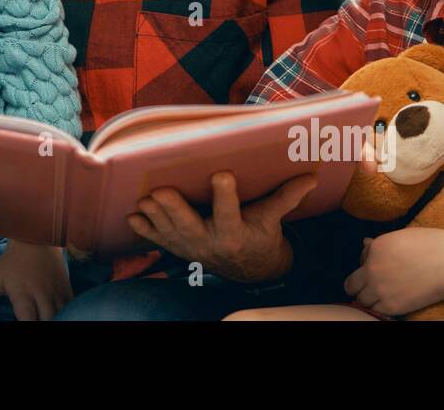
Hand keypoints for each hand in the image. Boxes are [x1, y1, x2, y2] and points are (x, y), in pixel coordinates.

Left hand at [0, 240, 72, 320]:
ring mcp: (56, 291)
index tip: (21, 323)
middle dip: (40, 323)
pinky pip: (70, 307)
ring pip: (60, 315)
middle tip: (31, 319)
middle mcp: (42, 294)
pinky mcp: (66, 288)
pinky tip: (56, 315)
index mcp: (22, 293)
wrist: (35, 239)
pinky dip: (65, 313)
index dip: (25, 326)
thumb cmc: (12, 263)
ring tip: (43, 318)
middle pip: (46, 320)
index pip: (27, 321)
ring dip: (52, 319)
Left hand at [126, 172, 316, 282]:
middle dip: (175, 210)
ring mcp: (192, 248)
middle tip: (161, 191)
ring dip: (156, 218)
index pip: (230, 214)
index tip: (221, 174)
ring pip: (171, 234)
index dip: (225, 196)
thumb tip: (311, 177)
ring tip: (145, 200)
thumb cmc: (260, 236)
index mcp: (236, 233)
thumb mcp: (273, 220)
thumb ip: (287, 198)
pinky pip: (160, 242)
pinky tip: (133, 218)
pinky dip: (146, 232)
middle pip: (191, 226)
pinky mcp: (180, 249)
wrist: (249, 269)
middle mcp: (211, 242)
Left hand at [344, 227, 443, 314]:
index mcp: (375, 248)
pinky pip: (376, 310)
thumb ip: (381, 243)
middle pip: (351, 285)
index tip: (380, 268)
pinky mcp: (392, 306)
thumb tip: (365, 244)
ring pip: (361, 300)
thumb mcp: (402, 236)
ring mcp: (380, 289)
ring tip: (381, 296)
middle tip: (368, 287)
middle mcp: (372, 269)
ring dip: (368, 298)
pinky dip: (380, 308)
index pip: (360, 260)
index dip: (368, 265)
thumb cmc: (432, 246)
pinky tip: (391, 302)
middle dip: (358, 286)